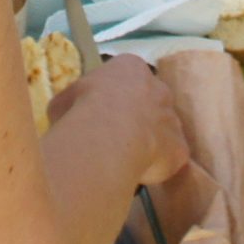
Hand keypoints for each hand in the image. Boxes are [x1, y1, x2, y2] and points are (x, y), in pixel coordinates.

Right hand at [49, 55, 191, 192]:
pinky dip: (156, 168)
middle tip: (117, 138)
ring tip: (126, 160)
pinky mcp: (180, 148)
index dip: (117, 98)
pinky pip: (170, 158)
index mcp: (130, 68)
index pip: (129, 79)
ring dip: (150, 143)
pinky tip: (138, 175)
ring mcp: (173, 118)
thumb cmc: (82, 110)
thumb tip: (67, 116)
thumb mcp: (63, 101)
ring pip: (164, 131)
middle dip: (139, 118)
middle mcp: (158, 88)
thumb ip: (73, 105)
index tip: (105, 114)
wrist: (108, 137)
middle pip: (153, 102)